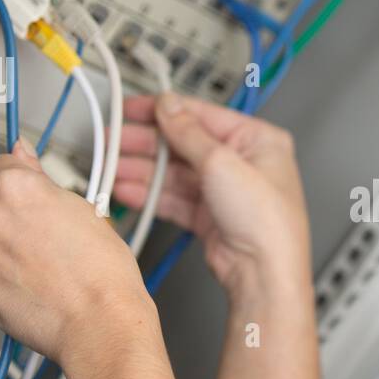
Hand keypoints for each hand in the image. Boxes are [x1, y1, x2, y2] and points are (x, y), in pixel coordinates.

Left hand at [0, 140, 155, 365]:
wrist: (99, 324)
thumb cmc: (103, 271)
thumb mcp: (84, 209)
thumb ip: (40, 178)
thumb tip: (19, 150)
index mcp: (18, 188)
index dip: (12, 179)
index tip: (20, 192)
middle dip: (13, 222)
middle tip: (49, 242)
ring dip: (6, 253)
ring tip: (45, 272)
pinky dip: (2, 283)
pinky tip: (33, 291)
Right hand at [112, 93, 311, 297]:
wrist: (264, 273)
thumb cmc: (267, 222)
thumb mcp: (222, 162)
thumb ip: (189, 132)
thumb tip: (170, 106)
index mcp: (257, 141)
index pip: (202, 115)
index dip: (163, 110)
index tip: (132, 108)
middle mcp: (242, 164)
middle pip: (184, 144)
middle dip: (145, 143)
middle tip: (113, 139)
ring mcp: (225, 191)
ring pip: (175, 173)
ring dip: (141, 170)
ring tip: (111, 166)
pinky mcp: (210, 217)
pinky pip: (174, 199)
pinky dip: (150, 194)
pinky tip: (126, 189)